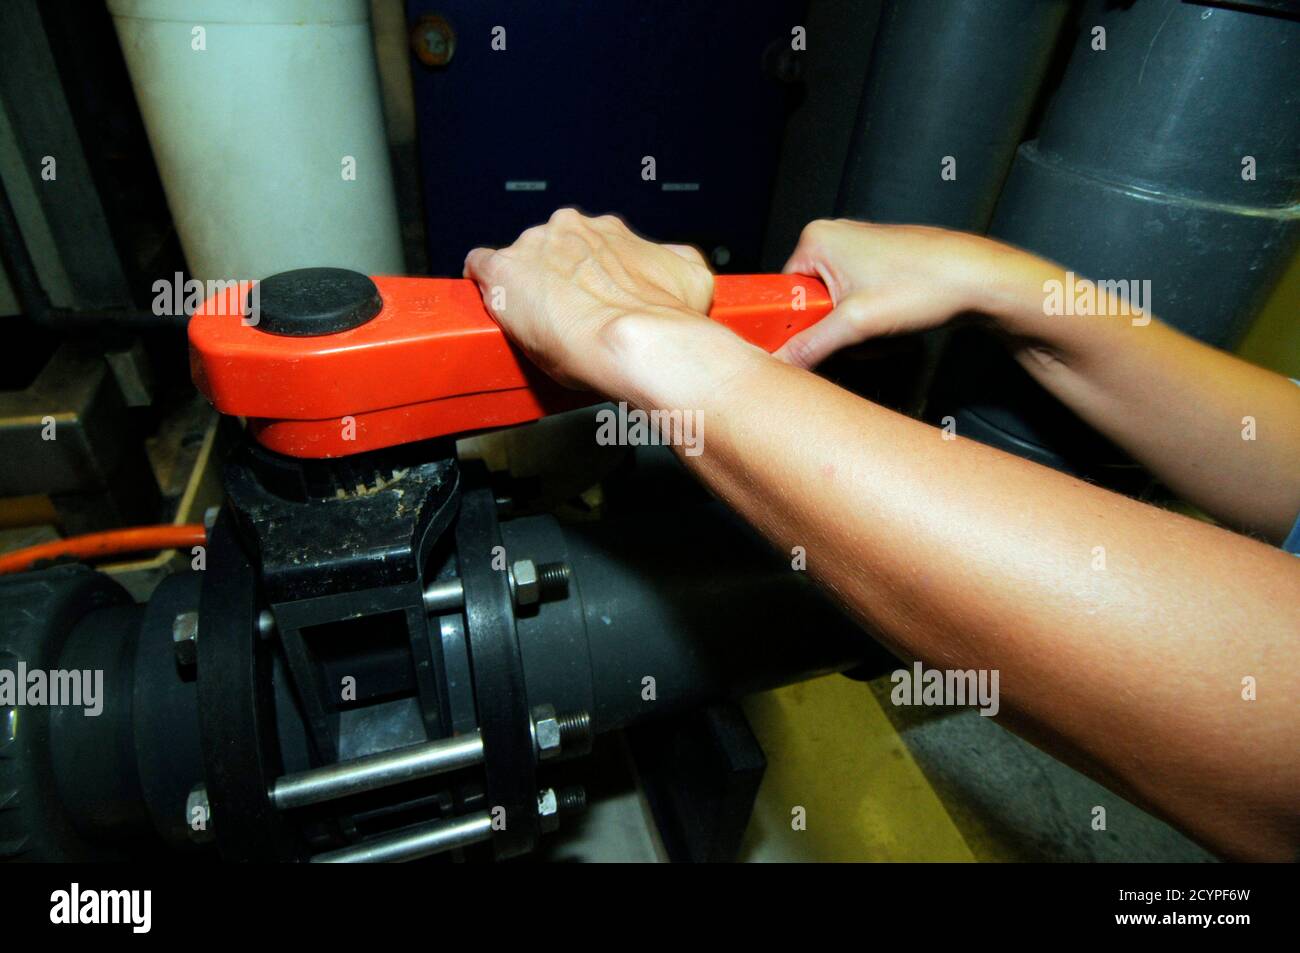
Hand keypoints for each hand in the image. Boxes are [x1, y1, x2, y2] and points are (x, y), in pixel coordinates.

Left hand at [464, 209, 714, 392]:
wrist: (638, 342)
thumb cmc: (664, 319)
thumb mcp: (690, 276)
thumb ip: (674, 261)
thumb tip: (676, 262)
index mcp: (607, 230)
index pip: (587, 245)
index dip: (588, 275)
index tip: (594, 297)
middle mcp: (567, 229)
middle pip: (550, 250)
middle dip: (557, 279)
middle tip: (570, 316)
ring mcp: (532, 250)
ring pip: (519, 262)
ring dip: (526, 288)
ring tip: (539, 324)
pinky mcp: (502, 275)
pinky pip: (480, 266)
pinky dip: (483, 282)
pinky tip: (490, 299)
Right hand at [775, 219, 1044, 368]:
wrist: (979, 279)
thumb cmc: (926, 283)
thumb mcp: (857, 324)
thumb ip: (810, 345)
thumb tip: (780, 363)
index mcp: (816, 239)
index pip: (781, 295)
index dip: (798, 326)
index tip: (815, 341)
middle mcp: (833, 237)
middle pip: (809, 304)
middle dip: (834, 331)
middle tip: (861, 334)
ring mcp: (857, 249)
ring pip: (836, 309)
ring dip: (856, 330)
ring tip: (883, 327)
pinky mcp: (877, 264)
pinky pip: (856, 303)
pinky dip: (871, 321)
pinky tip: (893, 320)